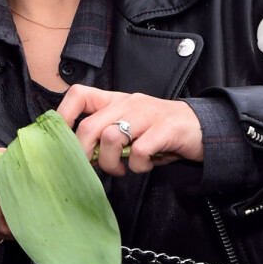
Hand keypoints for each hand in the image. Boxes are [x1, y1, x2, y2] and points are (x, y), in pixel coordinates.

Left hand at [58, 85, 204, 176]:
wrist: (202, 128)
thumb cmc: (159, 131)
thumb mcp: (129, 126)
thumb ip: (104, 134)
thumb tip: (77, 154)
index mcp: (116, 100)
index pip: (79, 95)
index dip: (63, 116)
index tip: (60, 141)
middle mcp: (128, 103)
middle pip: (89, 126)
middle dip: (83, 154)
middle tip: (91, 168)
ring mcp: (147, 114)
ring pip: (110, 138)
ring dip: (111, 163)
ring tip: (122, 169)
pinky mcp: (165, 129)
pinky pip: (138, 152)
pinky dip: (137, 166)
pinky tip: (144, 166)